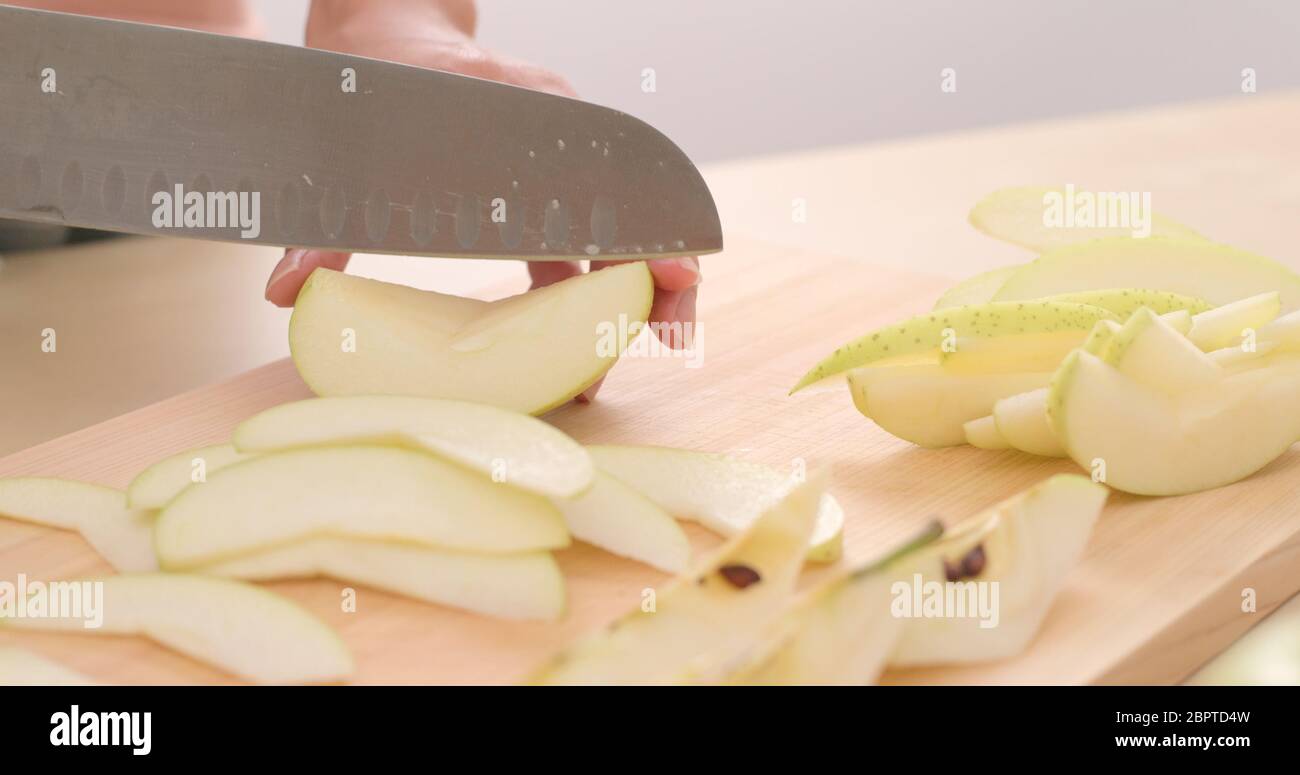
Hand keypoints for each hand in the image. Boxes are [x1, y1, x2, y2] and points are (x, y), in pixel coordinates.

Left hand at [263, 0, 700, 401]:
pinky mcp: (546, 179)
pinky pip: (587, 232)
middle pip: (630, 206)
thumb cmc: (368, 90)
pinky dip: (600, 279)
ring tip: (656, 339)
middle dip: (663, 271)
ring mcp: (559, 151)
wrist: (382, 35)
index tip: (675, 275)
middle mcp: (556, 129)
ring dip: (640, 283)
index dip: (643, 235)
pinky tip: (599, 327)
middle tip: (676, 332)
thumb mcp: (341, 157)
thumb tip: (285, 291)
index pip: (602, 184)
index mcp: (521, 118)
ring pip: (618, 223)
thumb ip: (320, 228)